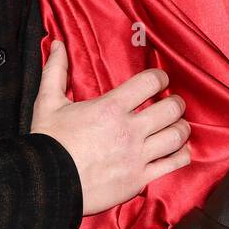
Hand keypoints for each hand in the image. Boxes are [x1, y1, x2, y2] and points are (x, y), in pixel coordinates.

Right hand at [32, 41, 190, 215]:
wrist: (46, 184)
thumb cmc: (49, 142)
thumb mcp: (48, 101)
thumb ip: (56, 70)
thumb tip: (56, 44)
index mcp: (111, 107)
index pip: (150, 82)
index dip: (161, 78)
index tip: (161, 80)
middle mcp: (129, 130)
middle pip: (171, 109)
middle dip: (177, 104)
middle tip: (174, 104)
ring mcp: (136, 156)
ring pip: (176, 137)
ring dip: (181, 129)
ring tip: (178, 126)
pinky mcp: (139, 179)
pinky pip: (172, 165)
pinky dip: (181, 155)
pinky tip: (179, 151)